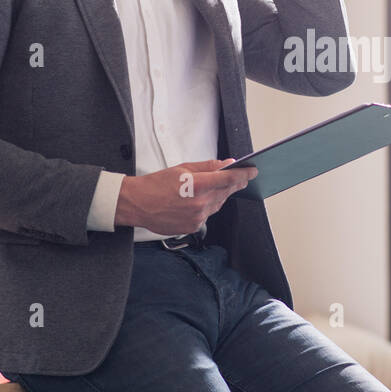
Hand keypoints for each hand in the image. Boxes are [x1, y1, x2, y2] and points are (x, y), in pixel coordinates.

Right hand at [113, 158, 257, 233]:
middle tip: (240, 177)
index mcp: (197, 185)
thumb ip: (208, 167)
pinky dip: (207, 207)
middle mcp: (199, 203)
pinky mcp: (192, 227)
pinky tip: (198, 201)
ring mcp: (197, 217)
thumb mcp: (183, 169)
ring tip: (214, 188)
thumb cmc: (156, 184)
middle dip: (233, 184)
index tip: (252, 171)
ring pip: (217, 204)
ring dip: (219, 195)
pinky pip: (207, 215)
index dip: (244, 174)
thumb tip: (227, 164)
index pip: (229, 179)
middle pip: (226, 192)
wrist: (137, 204)